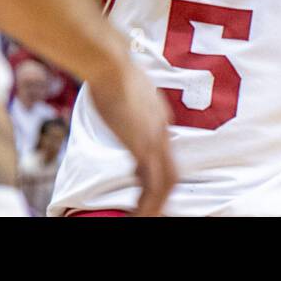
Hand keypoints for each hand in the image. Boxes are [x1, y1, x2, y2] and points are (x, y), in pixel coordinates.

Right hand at [84, 56, 176, 215]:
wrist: (109, 62)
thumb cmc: (107, 67)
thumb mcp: (121, 86)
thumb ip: (122, 99)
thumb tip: (109, 94)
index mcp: (158, 116)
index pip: (164, 151)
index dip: (158, 172)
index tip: (149, 188)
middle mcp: (162, 129)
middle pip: (173, 171)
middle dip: (165, 196)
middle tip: (157, 212)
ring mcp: (155, 138)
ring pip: (167, 182)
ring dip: (159, 204)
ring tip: (147, 219)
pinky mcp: (143, 146)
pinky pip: (151, 184)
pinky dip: (148, 202)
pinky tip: (139, 215)